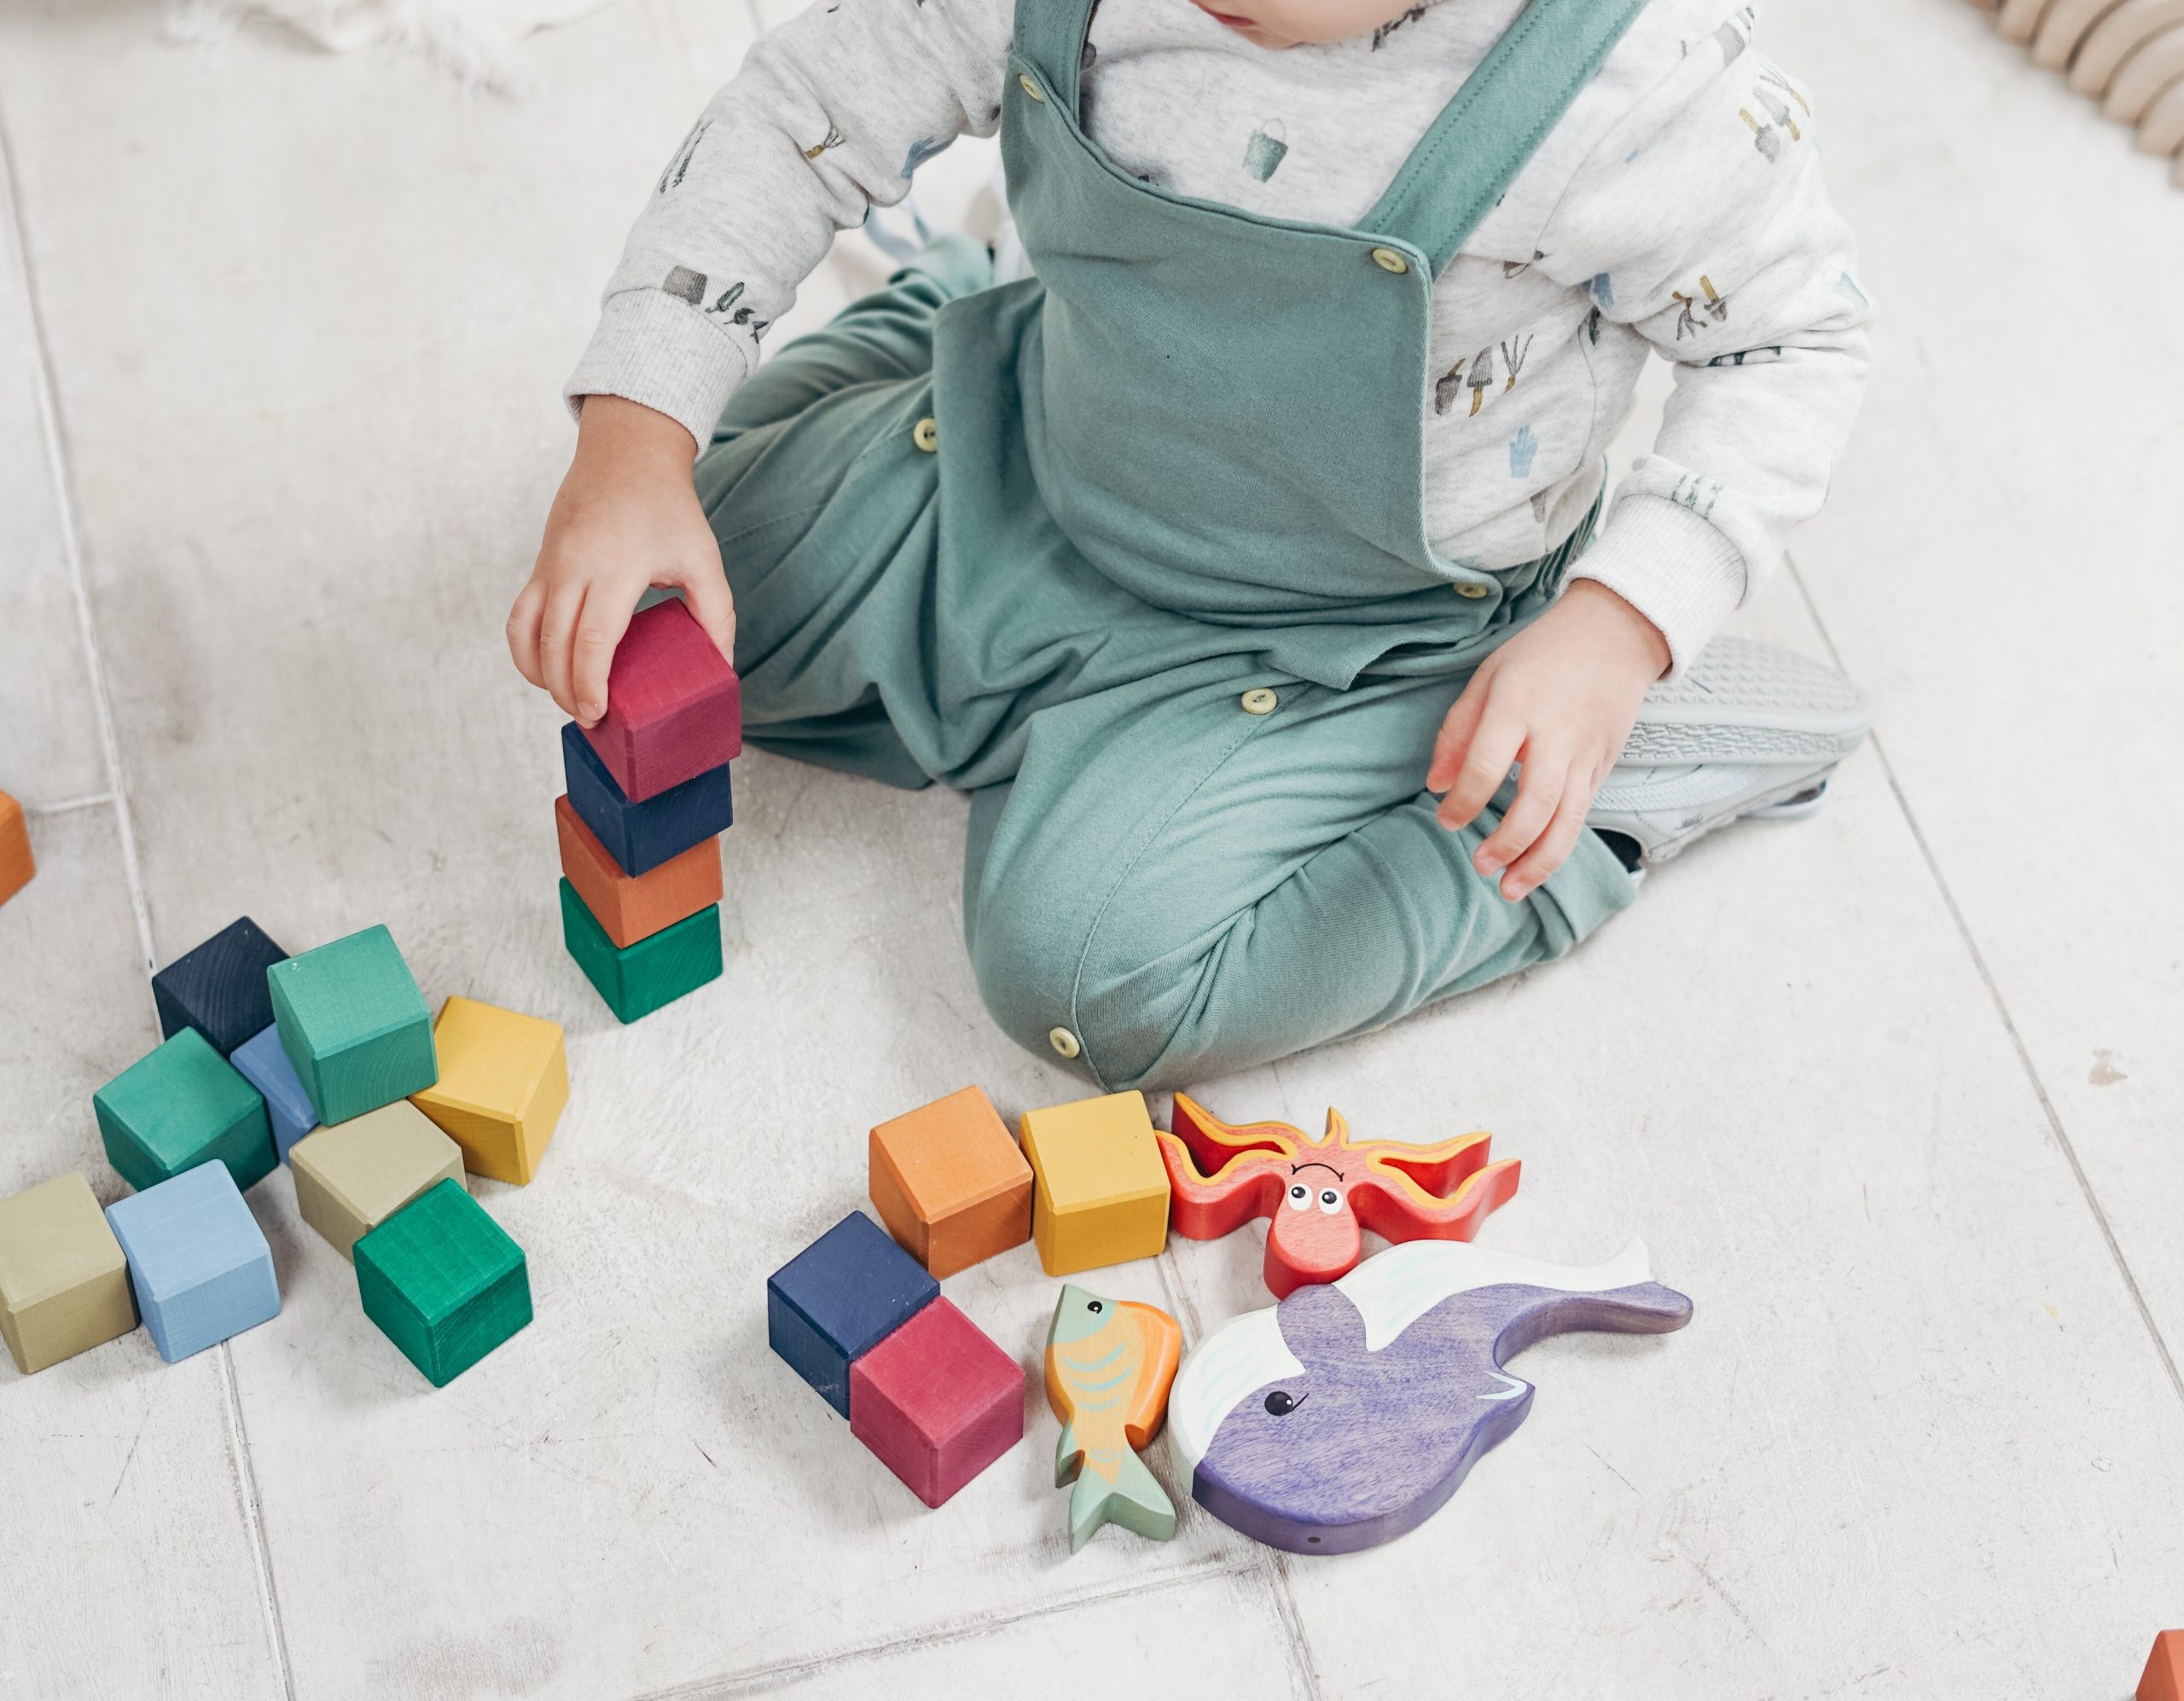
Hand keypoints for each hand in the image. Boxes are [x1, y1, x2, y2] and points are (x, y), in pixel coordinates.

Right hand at [507, 396, 734, 727]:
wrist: (626, 453)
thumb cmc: (668, 508)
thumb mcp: (703, 558)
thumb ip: (716, 614)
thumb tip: (722, 668)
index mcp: (616, 567)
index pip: (592, 640)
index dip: (590, 684)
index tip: (599, 714)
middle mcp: (574, 566)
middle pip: (554, 645)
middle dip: (566, 691)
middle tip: (590, 720)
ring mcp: (550, 564)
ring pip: (526, 632)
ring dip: (540, 675)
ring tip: (566, 699)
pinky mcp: (538, 564)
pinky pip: (518, 615)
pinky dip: (523, 649)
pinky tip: (543, 671)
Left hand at [1426, 580, 1670, 901]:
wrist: (1615, 633)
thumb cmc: (1541, 654)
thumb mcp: (1488, 676)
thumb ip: (1458, 730)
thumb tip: (1435, 784)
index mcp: (1518, 705)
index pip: (1487, 766)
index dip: (1463, 801)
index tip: (1447, 820)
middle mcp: (1556, 734)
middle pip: (1536, 803)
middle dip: (1507, 843)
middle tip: (1480, 865)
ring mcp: (1587, 753)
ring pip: (1568, 821)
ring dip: (1539, 862)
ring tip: (1510, 888)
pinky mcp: (1604, 765)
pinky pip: (1583, 814)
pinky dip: (1559, 845)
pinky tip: (1536, 863)